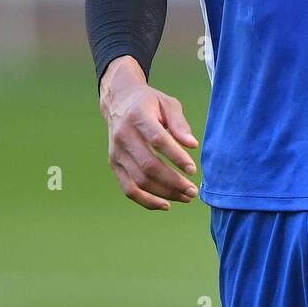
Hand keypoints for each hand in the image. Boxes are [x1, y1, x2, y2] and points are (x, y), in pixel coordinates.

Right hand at [99, 55, 199, 211]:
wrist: (119, 102)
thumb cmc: (149, 103)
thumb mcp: (167, 104)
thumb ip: (180, 123)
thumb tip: (192, 145)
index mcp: (138, 117)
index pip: (158, 140)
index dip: (176, 157)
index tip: (193, 170)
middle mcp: (123, 136)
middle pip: (148, 166)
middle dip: (173, 182)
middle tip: (193, 191)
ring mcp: (116, 153)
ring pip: (139, 181)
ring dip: (164, 193)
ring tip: (186, 197)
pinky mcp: (114, 165)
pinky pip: (129, 189)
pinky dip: (147, 201)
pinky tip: (166, 204)